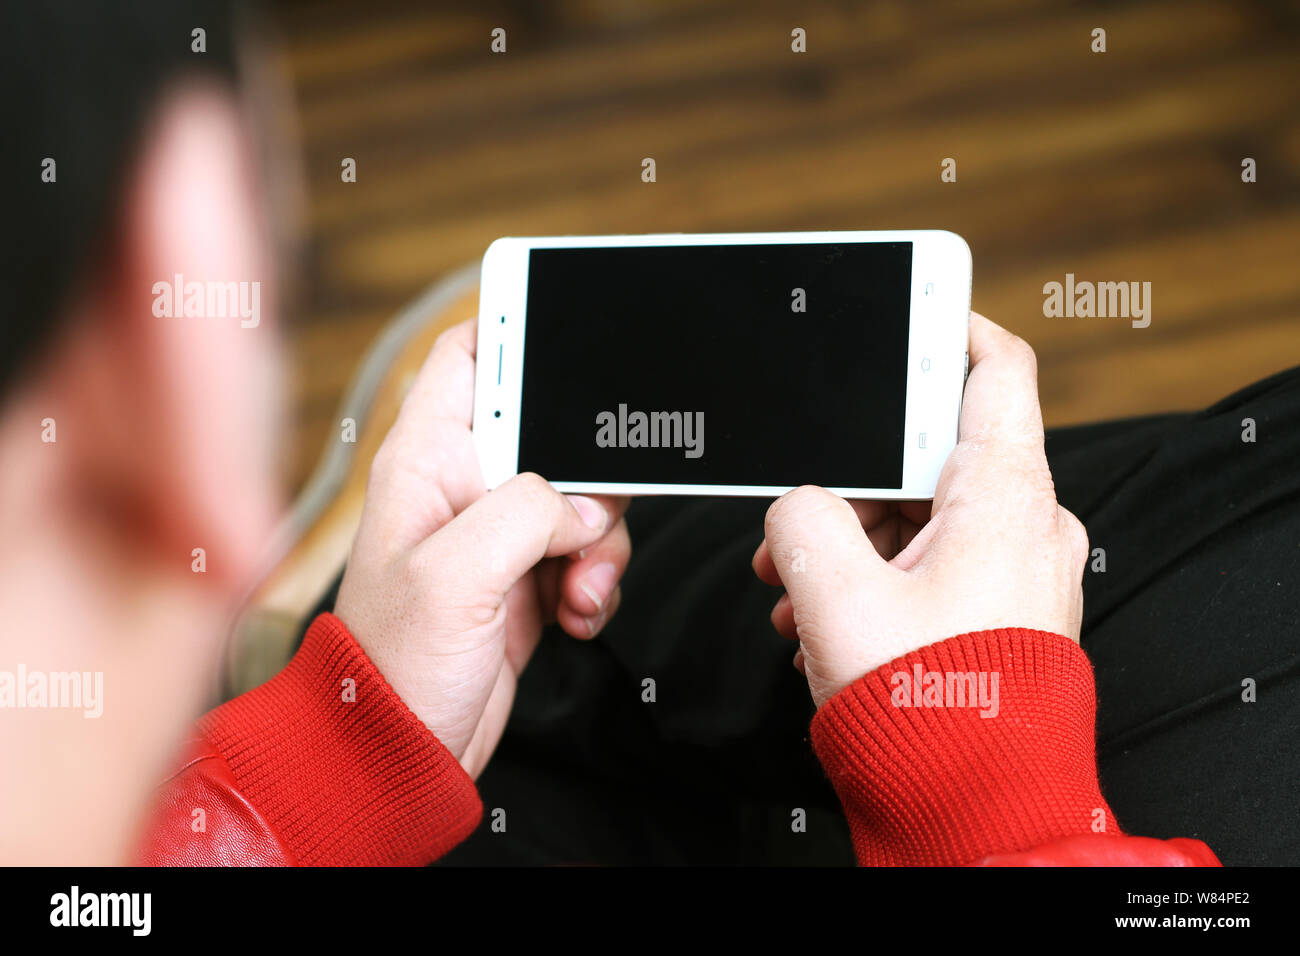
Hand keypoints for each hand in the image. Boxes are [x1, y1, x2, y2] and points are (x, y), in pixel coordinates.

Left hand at [334, 319, 630, 776]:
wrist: (403, 754)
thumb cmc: (392, 668)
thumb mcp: (454, 575)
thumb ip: (526, 512)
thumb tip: (585, 506)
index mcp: (426, 461)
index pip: (468, 357)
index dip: (517, 331)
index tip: (571, 332)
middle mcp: (462, 488)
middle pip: (554, 431)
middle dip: (591, 475)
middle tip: (586, 520)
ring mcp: (495, 537)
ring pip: (584, 500)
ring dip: (601, 544)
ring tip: (574, 590)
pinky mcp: (524, 580)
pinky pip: (588, 555)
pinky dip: (596, 584)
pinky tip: (572, 616)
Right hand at [752, 312, 1088, 708]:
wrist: (971, 811)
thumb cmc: (927, 711)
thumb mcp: (833, 595)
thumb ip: (801, 520)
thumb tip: (799, 511)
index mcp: (1004, 498)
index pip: (995, 369)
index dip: (949, 324)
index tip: (909, 303)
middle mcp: (1026, 526)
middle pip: (931, 454)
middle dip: (851, 481)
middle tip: (797, 515)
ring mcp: (1016, 572)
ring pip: (921, 517)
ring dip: (850, 543)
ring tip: (794, 591)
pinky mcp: (998, 612)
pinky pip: (932, 567)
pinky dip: (876, 580)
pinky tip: (823, 622)